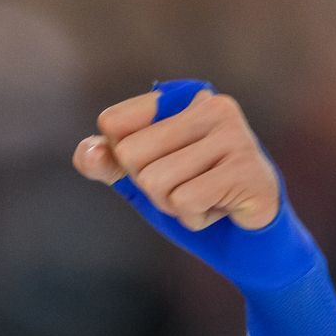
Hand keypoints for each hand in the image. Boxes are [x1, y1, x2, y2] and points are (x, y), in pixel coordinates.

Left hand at [73, 85, 279, 231]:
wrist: (249, 236)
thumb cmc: (193, 197)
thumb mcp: (141, 179)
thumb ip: (108, 163)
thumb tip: (87, 152)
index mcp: (181, 99)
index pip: (112, 124)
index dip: (124, 160)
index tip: (161, 165)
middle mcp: (210, 106)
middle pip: (130, 154)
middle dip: (149, 187)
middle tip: (186, 188)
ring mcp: (234, 135)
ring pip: (155, 181)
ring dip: (173, 206)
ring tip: (205, 198)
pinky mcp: (246, 169)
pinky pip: (184, 202)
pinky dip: (194, 218)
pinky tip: (221, 209)